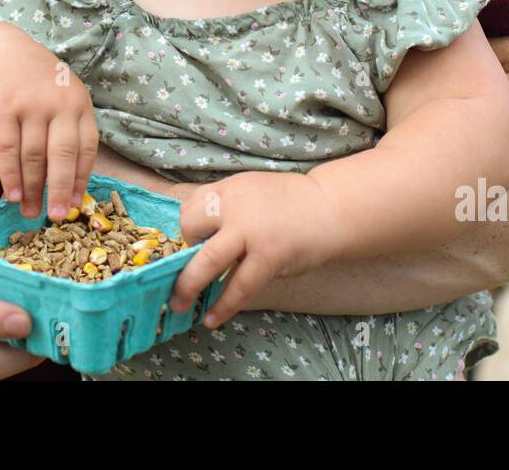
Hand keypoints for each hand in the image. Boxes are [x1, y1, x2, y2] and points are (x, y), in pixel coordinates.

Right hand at [0, 26, 97, 220]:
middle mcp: (60, 104)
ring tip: (30, 212)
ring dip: (32, 189)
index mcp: (81, 105)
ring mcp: (31, 105)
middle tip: (56, 218)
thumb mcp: (64, 98)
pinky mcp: (3, 108)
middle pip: (62, 156)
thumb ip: (70, 131)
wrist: (1, 51)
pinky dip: (10, 176)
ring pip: (33, 157)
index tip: (75, 206)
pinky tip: (12, 194)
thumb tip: (72, 183)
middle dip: (59, 191)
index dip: (81, 180)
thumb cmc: (37, 84)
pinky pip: (7, 150)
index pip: (86, 149)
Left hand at [166, 171, 350, 328]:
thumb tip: (197, 240)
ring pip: (206, 260)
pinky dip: (223, 306)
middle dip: (182, 254)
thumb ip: (227, 210)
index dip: (187, 230)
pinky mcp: (268, 256)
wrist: (330, 208)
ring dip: (188, 286)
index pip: (189, 206)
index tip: (191, 247)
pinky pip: (238, 286)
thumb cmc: (289, 204)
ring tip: (178, 305)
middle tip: (180, 276)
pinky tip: (212, 319)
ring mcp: (251, 231)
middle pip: (189, 227)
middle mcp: (235, 205)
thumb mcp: (251, 192)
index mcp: (229, 188)